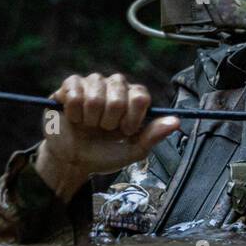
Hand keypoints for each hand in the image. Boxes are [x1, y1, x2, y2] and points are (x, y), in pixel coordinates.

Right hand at [34, 72, 179, 199]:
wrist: (74, 161)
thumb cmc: (105, 153)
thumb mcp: (133, 151)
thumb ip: (153, 136)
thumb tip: (176, 122)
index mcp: (132, 97)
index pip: (140, 96)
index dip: (133, 117)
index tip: (126, 131)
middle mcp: (115, 85)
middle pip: (118, 96)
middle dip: (110, 121)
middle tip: (104, 129)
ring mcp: (92, 83)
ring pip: (95, 96)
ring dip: (91, 119)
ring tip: (89, 125)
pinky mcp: (69, 86)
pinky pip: (74, 93)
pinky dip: (75, 113)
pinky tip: (75, 118)